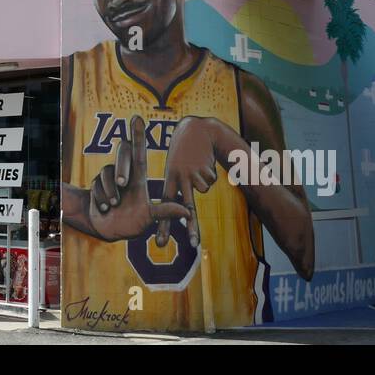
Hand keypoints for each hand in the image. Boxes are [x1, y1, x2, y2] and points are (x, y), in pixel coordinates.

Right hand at [87, 115, 190, 241]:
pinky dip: (100, 198)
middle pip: (122, 153)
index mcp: (139, 178)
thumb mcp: (149, 218)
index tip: (136, 118)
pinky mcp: (97, 184)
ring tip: (113, 205)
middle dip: (121, 166)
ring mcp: (109, 178)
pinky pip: (96, 185)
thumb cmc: (133, 222)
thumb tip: (187, 212)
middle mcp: (124, 173)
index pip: (138, 152)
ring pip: (106, 172)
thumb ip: (164, 212)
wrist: (109, 229)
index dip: (138, 135)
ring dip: (110, 191)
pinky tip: (104, 208)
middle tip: (122, 183)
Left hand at [161, 116, 228, 247]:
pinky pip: (212, 180)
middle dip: (191, 226)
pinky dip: (212, 172)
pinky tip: (204, 160)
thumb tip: (186, 214)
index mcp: (169, 180)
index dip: (164, 226)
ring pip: (204, 189)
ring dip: (206, 179)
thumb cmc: (184, 153)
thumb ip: (180, 190)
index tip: (161, 243)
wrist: (196, 130)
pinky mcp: (203, 167)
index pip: (165, 207)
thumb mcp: (177, 169)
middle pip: (186, 207)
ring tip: (199, 164)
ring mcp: (192, 174)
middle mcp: (179, 179)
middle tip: (192, 244)